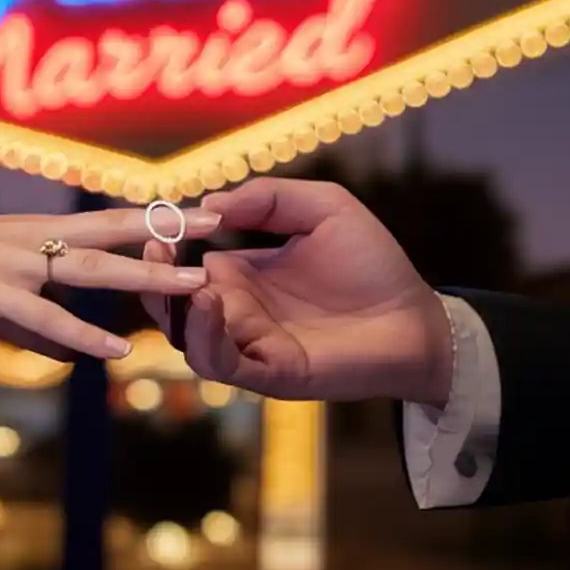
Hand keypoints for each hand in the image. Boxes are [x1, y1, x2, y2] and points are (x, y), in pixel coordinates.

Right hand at [0, 208, 220, 360]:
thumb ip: (32, 326)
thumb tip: (69, 357)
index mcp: (34, 233)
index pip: (108, 221)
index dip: (155, 217)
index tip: (198, 213)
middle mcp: (33, 239)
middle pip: (116, 230)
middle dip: (171, 228)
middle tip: (222, 221)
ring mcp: (14, 263)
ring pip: (94, 268)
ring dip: (148, 276)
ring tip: (196, 284)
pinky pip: (46, 316)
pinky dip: (83, 333)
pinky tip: (117, 348)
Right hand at [142, 179, 452, 406]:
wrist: (416, 318)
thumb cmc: (373, 263)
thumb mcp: (323, 207)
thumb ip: (269, 197)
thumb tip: (211, 202)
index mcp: (242, 273)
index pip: (183, 260)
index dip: (164, 242)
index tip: (157, 220)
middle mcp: (238, 310)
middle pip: (172, 304)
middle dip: (152, 278)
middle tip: (152, 249)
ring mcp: (250, 343)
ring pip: (189, 337)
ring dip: (175, 311)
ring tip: (184, 280)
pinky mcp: (270, 371)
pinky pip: (223, 362)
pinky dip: (206, 337)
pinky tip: (209, 303)